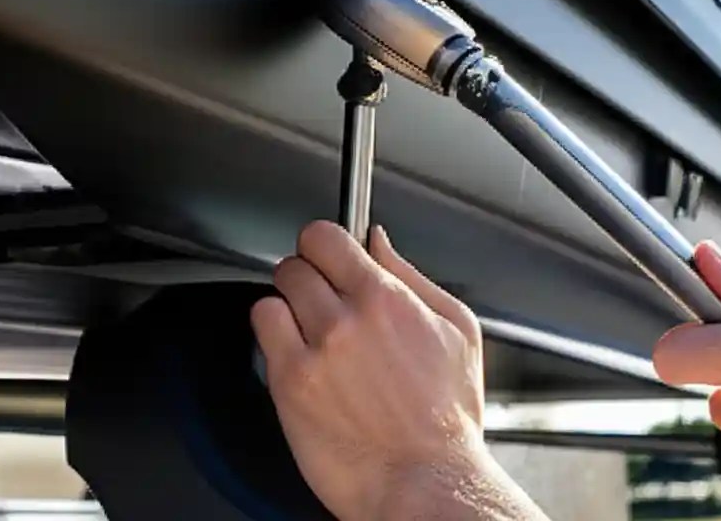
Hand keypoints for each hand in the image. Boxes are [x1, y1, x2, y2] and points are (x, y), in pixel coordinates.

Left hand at [251, 220, 546, 520]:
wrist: (426, 483)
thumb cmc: (447, 421)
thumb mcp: (457, 331)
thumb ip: (411, 276)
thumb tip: (377, 241)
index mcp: (387, 299)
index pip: (326, 236)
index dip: (324, 245)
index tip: (328, 258)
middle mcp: (346, 319)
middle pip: (295, 262)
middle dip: (309, 277)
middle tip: (324, 303)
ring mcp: (314, 350)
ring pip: (275, 293)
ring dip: (289, 306)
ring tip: (312, 333)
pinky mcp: (289, 383)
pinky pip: (262, 329)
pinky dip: (274, 334)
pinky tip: (298, 353)